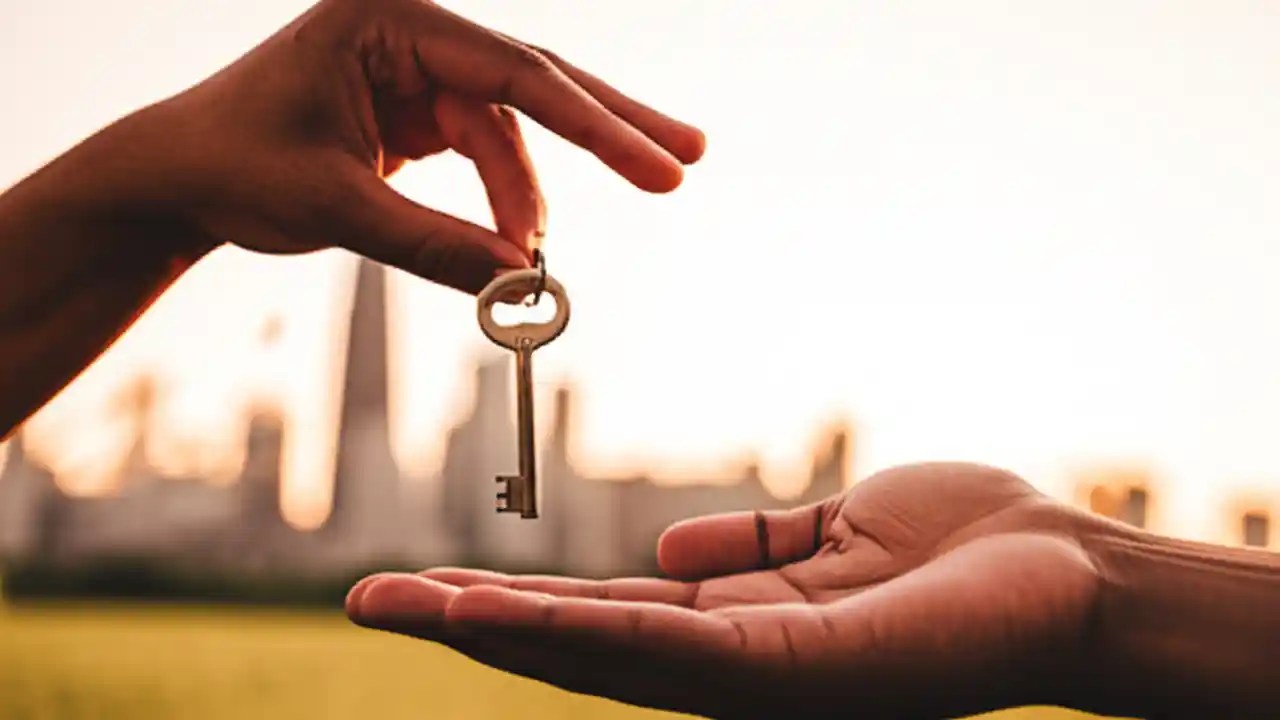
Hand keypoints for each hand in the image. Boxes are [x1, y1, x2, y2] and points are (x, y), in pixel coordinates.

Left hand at [145, 0, 704, 292]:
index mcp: (389, 19)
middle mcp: (412, 32)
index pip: (516, 73)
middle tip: (688, 158)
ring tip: (534, 258)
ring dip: (533, 194)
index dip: (596, 127)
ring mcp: (417, 70)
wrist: (177, 174)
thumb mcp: (335, 209)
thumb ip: (433, 243)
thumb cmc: (234, 167)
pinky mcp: (416, 110)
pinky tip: (522, 233)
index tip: (660, 169)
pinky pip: (485, 149)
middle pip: (537, 79)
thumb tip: (522, 284)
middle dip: (612, 126)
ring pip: (512, 128)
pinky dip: (508, 194)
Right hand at [346, 463, 1122, 718]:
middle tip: (369, 604)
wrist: (1065, 572)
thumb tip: (666, 553)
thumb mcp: (832, 529)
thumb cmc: (958, 550)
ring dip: (499, 633)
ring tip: (405, 610)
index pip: (608, 617)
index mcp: (741, 628)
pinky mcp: (796, 672)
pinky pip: (672, 648)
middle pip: (583, 646)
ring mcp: (760, 678)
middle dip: (474, 628)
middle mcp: (736, 666)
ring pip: (605, 657)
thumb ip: (751, 543)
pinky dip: (581, 633)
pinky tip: (508, 615)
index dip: (519, 605)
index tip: (434, 588)